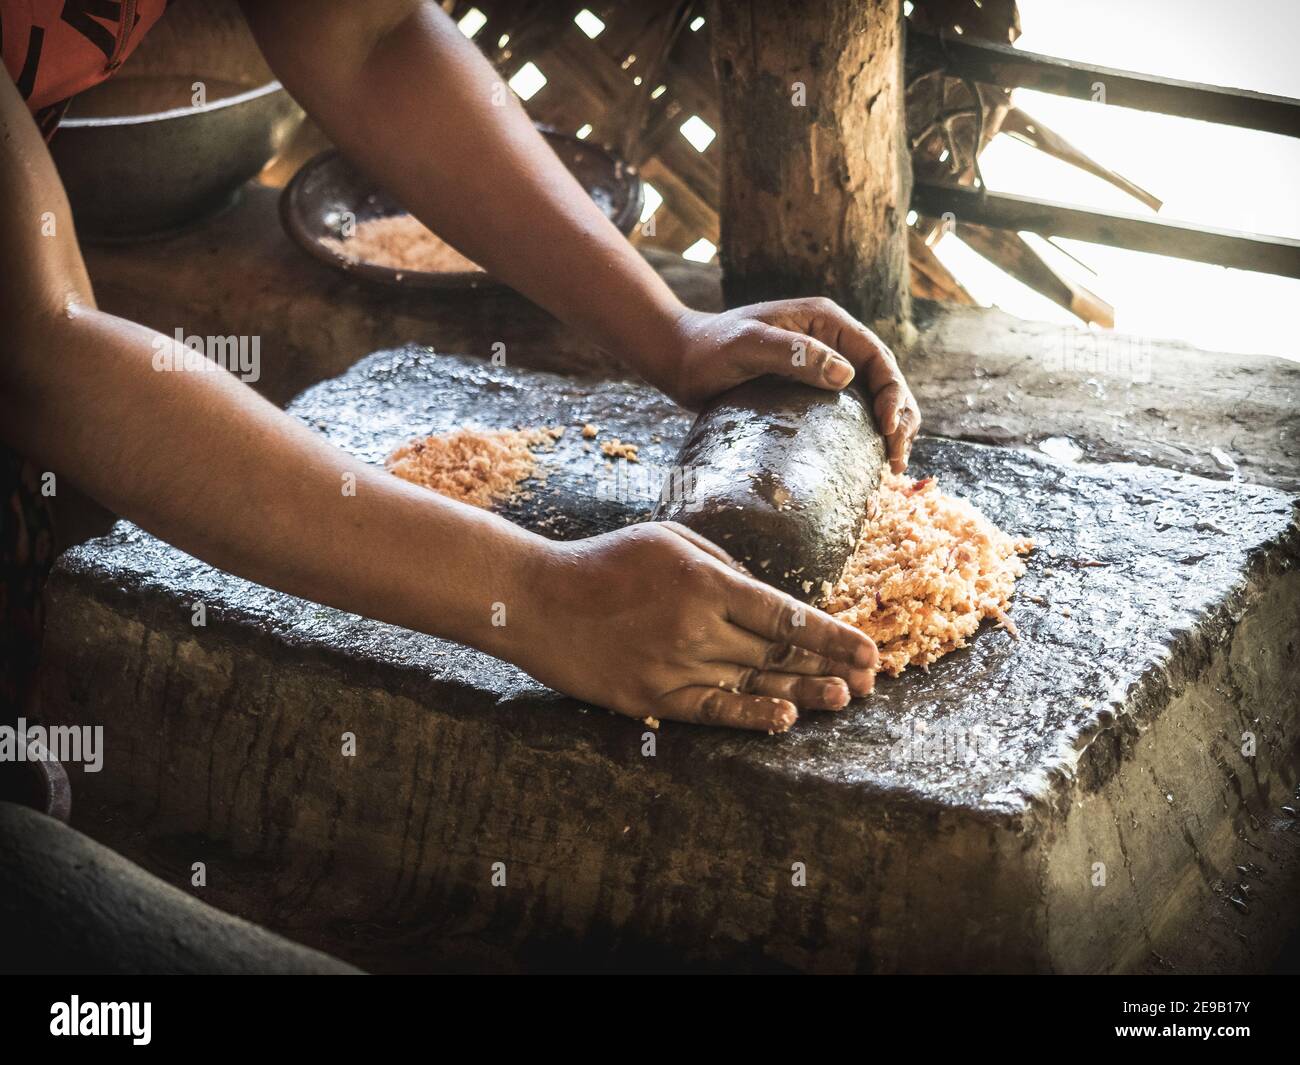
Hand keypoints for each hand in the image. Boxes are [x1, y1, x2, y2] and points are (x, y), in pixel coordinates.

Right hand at [507, 522, 878, 730]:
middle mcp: (696, 627)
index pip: (785, 615)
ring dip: (802, 694)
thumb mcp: (671, 541)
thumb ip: (725, 570)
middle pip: (776, 654)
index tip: (868, 651)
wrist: (536, 600)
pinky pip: (712, 712)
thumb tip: (771, 604)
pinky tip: (785, 720)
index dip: (833, 636)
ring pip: (753, 686)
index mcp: (704, 582)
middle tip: (869, 681)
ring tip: (842, 700)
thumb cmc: (607, 563)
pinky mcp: (650, 698)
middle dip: (827, 667)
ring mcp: (673, 667)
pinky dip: (751, 718)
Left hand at [655, 298, 920, 471]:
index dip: (892, 392)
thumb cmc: (708, 349)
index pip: (876, 356)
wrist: (679, 360)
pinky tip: (869, 462)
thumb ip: (794, 353)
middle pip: (882, 379)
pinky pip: (847, 412)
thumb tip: (846, 375)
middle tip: (898, 458)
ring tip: (894, 465)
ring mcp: (821, 367)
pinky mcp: (808, 391)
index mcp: (825, 321)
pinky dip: (864, 435)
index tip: (889, 427)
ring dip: (889, 429)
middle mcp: (830, 342)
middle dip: (899, 417)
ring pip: (871, 398)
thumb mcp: (748, 345)